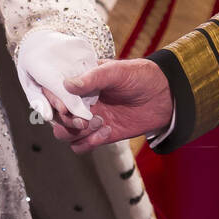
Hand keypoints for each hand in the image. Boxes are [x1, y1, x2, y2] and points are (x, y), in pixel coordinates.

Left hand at [16, 28, 97, 121]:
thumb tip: (48, 117)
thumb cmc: (30, 65)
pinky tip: (81, 74)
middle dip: (81, 99)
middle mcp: (59, 55)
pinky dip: (90, 74)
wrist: (37, 37)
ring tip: (79, 89)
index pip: (65, 92)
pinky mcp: (83, 44)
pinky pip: (92, 65)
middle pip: (80, 85)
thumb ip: (39, 101)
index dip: (76, 106)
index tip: (85, 116)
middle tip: (79, 104)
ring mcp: (74, 48)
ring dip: (88, 87)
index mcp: (41, 66)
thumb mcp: (29, 84)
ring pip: (89, 76)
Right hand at [43, 58, 171, 154]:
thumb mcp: (118, 71)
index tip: (64, 106)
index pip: (52, 92)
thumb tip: (67, 85)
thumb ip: (93, 78)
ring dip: (76, 133)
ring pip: (64, 134)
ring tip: (98, 124)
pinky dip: (88, 143)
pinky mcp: (100, 135)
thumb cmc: (140, 77)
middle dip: (65, 121)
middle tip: (84, 120)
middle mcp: (80, 101)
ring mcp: (89, 119)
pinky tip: (107, 131)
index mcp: (80, 82)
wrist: (165, 96)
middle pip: (55, 117)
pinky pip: (80, 146)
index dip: (52, 101)